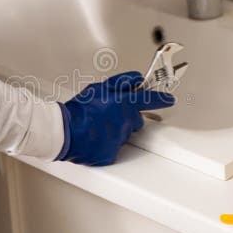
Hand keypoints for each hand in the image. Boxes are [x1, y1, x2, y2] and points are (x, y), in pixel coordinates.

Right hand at [56, 71, 175, 165]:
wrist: (63, 131)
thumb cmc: (78, 109)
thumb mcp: (98, 88)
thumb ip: (121, 82)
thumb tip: (137, 78)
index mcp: (122, 104)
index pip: (149, 100)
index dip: (162, 99)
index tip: (169, 99)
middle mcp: (124, 122)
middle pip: (136, 120)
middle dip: (127, 117)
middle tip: (109, 115)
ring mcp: (119, 139)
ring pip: (124, 134)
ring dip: (115, 130)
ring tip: (97, 126)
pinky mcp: (111, 154)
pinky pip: (115, 148)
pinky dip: (107, 144)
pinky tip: (95, 138)